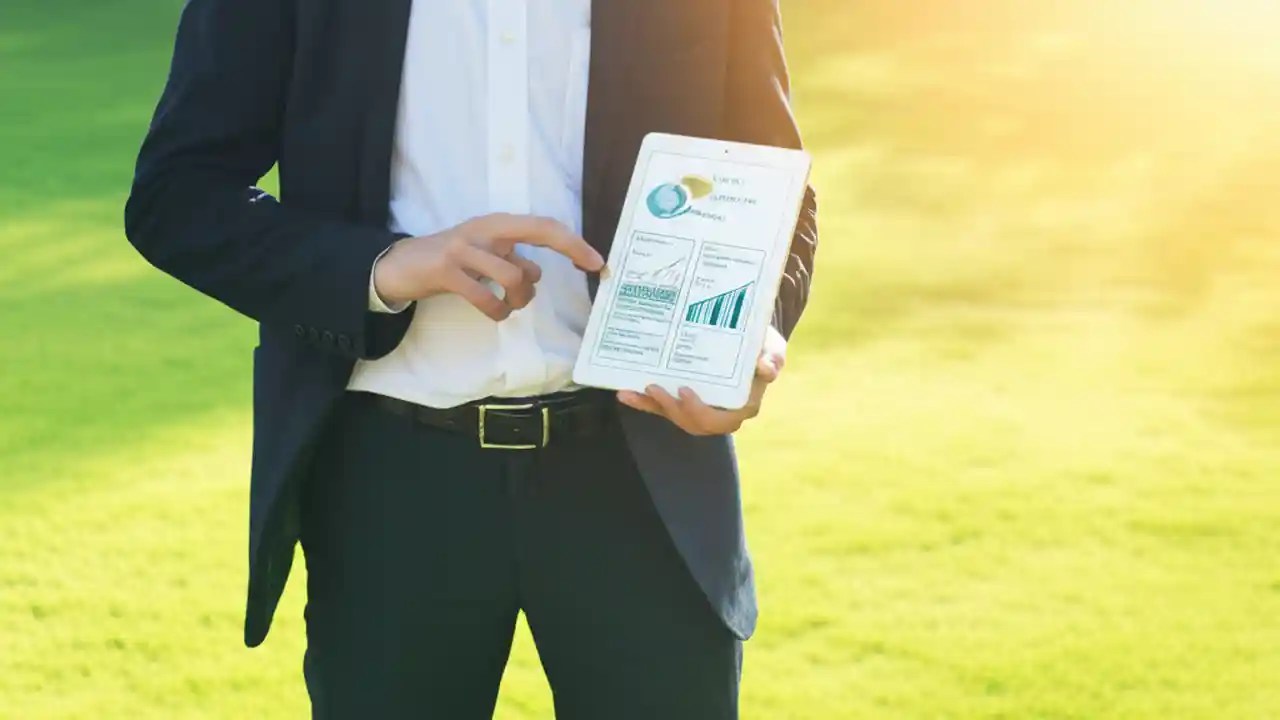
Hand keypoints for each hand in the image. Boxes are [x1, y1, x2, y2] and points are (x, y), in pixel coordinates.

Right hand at [373, 213, 604, 319]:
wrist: (400, 265)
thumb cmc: (450, 262)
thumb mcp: (484, 256)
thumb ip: (511, 261)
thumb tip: (537, 276)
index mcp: (497, 225)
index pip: (543, 225)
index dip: (573, 241)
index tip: (598, 260)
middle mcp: (485, 229)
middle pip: (540, 230)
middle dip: (572, 247)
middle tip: (591, 268)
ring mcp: (465, 248)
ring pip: (514, 275)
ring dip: (520, 299)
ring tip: (510, 306)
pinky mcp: (447, 271)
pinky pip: (485, 298)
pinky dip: (497, 312)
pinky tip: (494, 313)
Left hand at [617, 326, 786, 434]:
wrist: (748, 339)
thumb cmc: (761, 345)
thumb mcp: (771, 347)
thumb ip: (772, 357)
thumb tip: (765, 368)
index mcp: (743, 405)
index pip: (723, 419)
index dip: (701, 411)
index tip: (685, 390)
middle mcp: (721, 412)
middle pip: (695, 422)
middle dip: (672, 409)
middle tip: (654, 388)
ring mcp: (699, 408)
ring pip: (676, 417)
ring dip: (654, 405)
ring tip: (635, 390)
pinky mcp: (681, 402)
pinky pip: (662, 407)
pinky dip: (642, 403)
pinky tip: (624, 393)